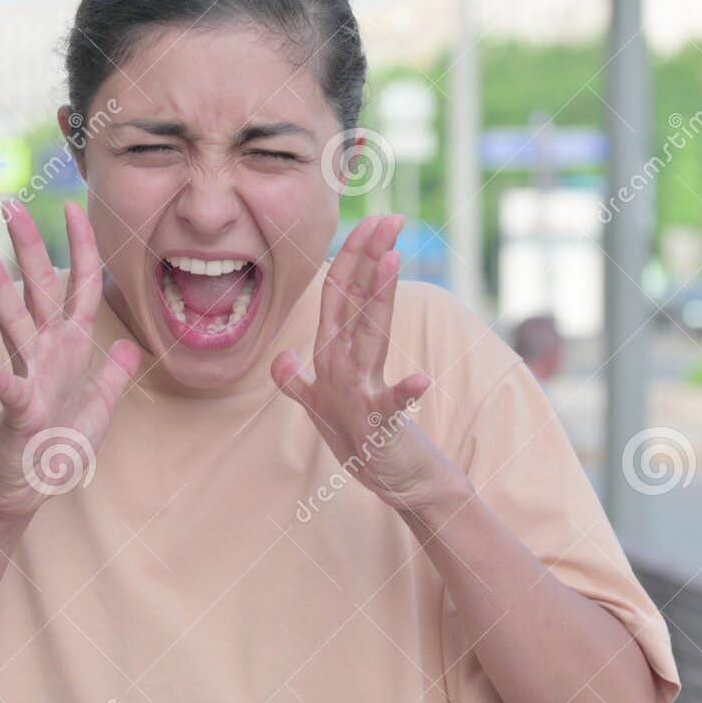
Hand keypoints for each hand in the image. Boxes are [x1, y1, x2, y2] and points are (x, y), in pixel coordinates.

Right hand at [0, 200, 141, 520]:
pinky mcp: (19, 412)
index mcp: (68, 348)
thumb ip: (112, 374)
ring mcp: (28, 377)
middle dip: (28, 245)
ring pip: (13, 322)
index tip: (73, 208)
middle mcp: (45, 352)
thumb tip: (129, 345)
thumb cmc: (58, 447)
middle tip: (9, 204)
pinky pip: (9, 392)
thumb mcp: (99, 408)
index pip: (80, 288)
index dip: (82, 249)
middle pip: (37, 288)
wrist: (26, 487)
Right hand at [272, 215, 462, 514]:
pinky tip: (420, 381)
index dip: (355, 255)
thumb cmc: (359, 438)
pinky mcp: (378, 428)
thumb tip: (281, 357)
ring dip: (378, 300)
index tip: (377, 220)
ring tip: (392, 262)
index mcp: (331, 355)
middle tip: (389, 219)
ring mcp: (356, 396)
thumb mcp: (323, 405)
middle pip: (353, 303)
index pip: (338, 294)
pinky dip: (403, 395)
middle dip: (369, 259)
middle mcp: (338, 369)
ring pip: (367, 338)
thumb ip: (299, 379)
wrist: (389, 483)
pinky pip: (390, 408)